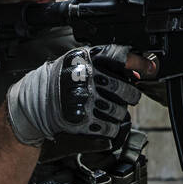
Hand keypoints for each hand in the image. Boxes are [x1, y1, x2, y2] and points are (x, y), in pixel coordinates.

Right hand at [5, 45, 153, 159]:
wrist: (31, 105)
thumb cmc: (58, 84)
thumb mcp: (78, 65)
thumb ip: (106, 66)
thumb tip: (138, 73)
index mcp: (84, 59)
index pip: (118, 55)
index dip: (138, 62)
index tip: (151, 67)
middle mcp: (85, 77)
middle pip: (124, 88)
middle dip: (130, 95)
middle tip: (127, 96)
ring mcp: (83, 99)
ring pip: (119, 110)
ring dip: (119, 113)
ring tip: (107, 110)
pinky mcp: (81, 120)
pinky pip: (109, 127)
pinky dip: (110, 128)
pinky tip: (101, 123)